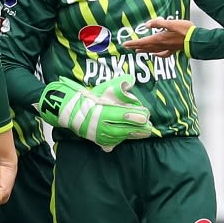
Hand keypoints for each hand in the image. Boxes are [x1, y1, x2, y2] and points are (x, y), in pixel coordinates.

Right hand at [38, 75, 153, 150]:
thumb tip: (131, 80)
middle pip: (126, 129)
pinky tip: (130, 136)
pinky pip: (114, 142)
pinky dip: (123, 139)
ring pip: (121, 137)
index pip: (125, 116)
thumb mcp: (104, 88)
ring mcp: (101, 135)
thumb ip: (119, 84)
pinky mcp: (100, 140)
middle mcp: (104, 126)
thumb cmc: (91, 99)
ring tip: (145, 133)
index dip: (137, 116)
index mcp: (105, 113)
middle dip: (139, 128)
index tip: (146, 114)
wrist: (73, 112)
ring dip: (134, 135)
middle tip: (150, 127)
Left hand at [123, 17, 192, 58]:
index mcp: (159, 38)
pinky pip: (162, 54)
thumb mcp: (171, 23)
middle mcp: (161, 45)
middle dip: (135, 46)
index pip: (143, 41)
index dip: (133, 43)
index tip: (125, 44)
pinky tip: (155, 55)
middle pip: (145, 47)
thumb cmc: (185, 30)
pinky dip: (156, 54)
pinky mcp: (173, 49)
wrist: (196, 40)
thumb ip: (158, 23)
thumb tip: (147, 24)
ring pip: (152, 50)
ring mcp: (167, 48)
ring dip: (143, 50)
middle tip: (127, 47)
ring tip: (137, 51)